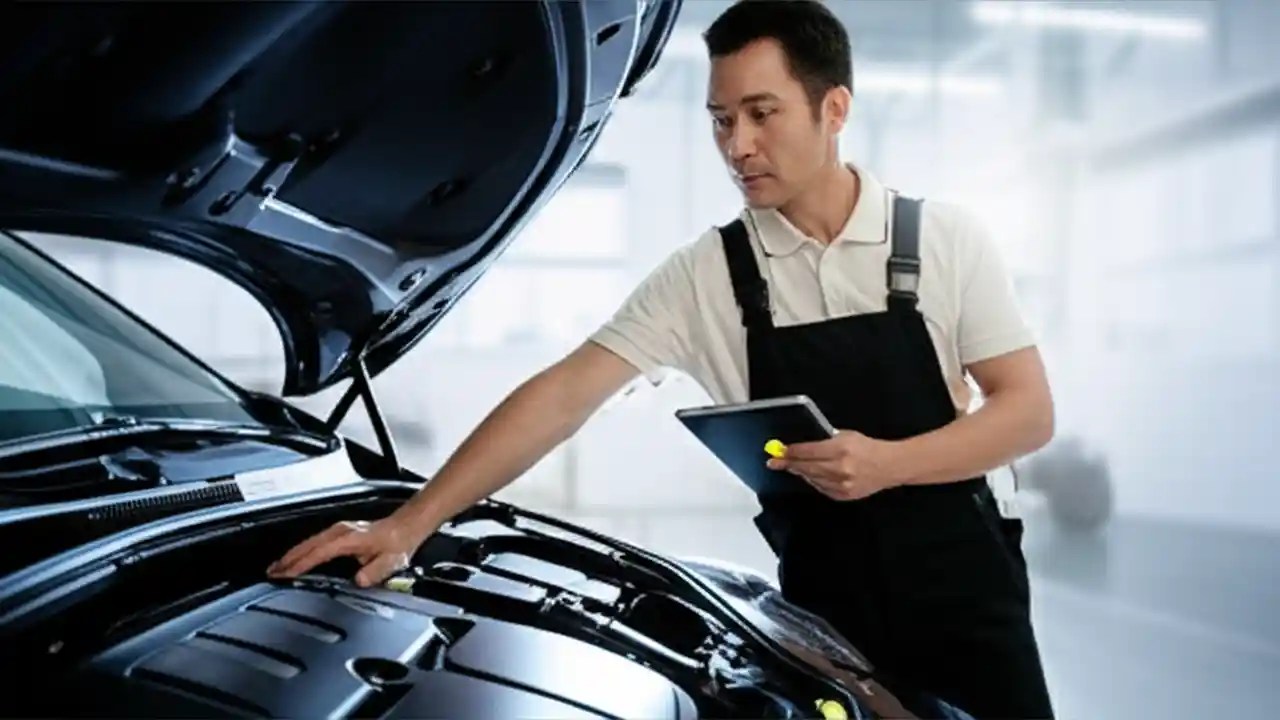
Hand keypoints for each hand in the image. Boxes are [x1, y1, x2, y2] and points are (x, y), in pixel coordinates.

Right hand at [267, 515, 430, 586]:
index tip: (285, 575)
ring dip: (292, 555)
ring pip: (308, 543)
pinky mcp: (340, 533)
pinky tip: (295, 560)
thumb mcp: (390, 561)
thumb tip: (358, 580)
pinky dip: (302, 551)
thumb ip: (374, 572)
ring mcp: (339, 531)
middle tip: (271, 573)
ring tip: (276, 568)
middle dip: (287, 559)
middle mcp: (340, 532)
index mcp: (348, 538)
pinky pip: (314, 543)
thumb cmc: (398, 543)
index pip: (318, 553)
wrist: (406, 527)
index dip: (301, 564)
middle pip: (306, 546)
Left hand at [766, 430, 902, 500]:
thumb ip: (826, 440)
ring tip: (793, 467)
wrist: (890, 466)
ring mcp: (842, 484)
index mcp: (840, 449)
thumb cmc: (868, 448)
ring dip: (801, 473)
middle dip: (788, 464)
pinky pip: (821, 488)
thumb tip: (803, 447)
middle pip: (806, 467)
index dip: (791, 452)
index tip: (779, 451)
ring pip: (812, 479)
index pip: (808, 451)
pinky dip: (814, 481)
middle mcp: (840, 468)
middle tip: (775, 462)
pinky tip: (811, 475)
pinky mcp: (844, 495)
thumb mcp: (847, 435)